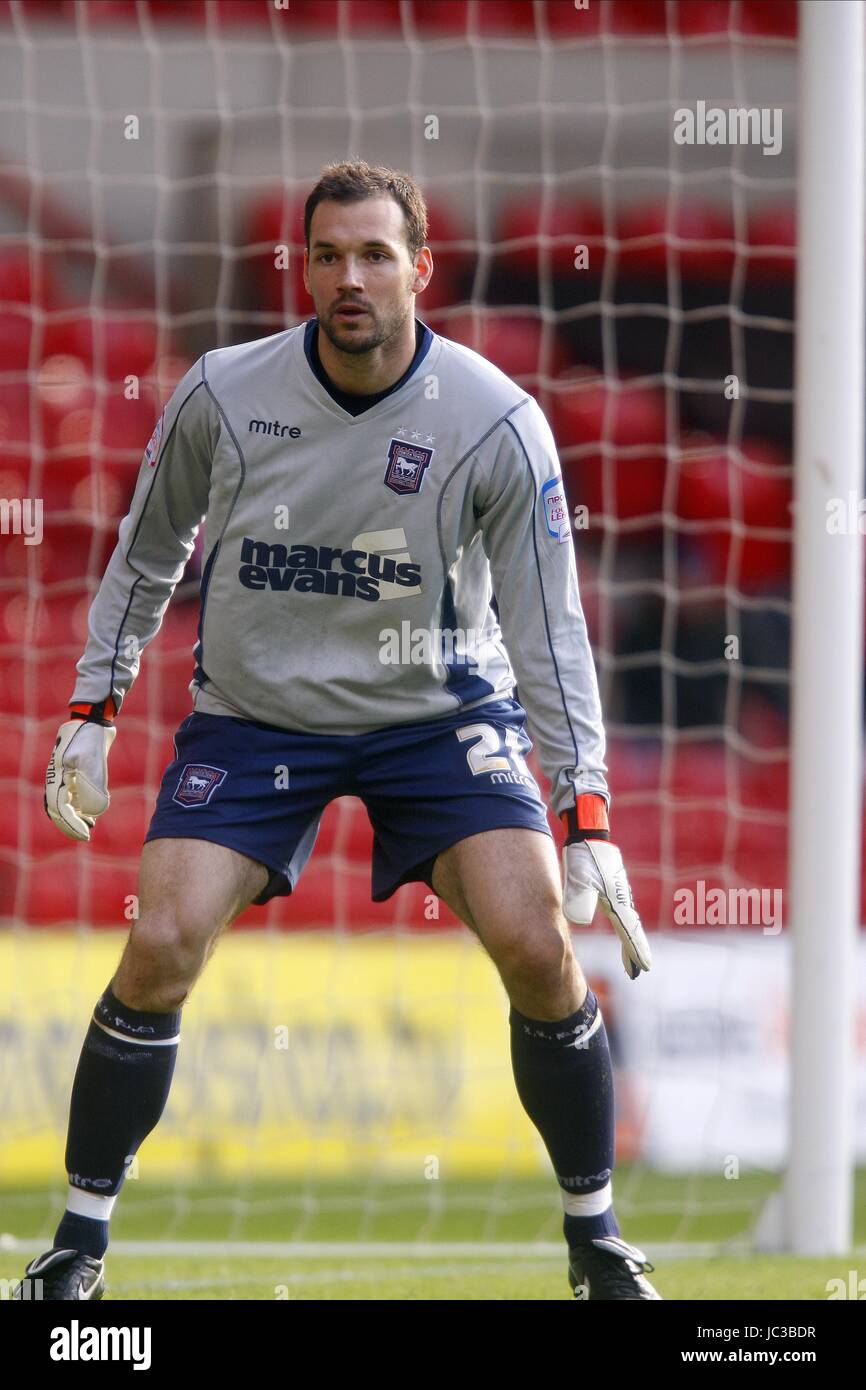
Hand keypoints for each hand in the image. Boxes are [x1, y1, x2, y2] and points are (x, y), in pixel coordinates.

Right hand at [44, 719, 115, 841]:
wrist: (93, 720)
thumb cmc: (90, 737)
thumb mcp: (92, 760)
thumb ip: (92, 786)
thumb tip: (95, 812)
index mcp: (56, 777)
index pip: (60, 809)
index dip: (72, 824)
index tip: (86, 835)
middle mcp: (57, 779)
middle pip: (58, 810)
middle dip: (71, 825)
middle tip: (85, 836)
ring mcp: (64, 776)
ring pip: (64, 804)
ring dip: (75, 817)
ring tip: (89, 827)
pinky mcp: (74, 773)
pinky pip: (72, 795)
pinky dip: (80, 807)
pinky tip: (92, 813)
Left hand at [562, 839, 651, 979]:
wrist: (589, 834)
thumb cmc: (583, 857)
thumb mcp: (578, 879)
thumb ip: (579, 899)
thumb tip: (578, 921)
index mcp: (616, 901)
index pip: (629, 932)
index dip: (635, 951)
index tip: (644, 968)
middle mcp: (622, 899)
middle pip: (632, 929)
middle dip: (636, 950)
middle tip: (638, 969)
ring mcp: (619, 892)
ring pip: (629, 920)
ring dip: (631, 938)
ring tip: (632, 955)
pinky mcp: (613, 886)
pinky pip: (623, 912)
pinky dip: (626, 925)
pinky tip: (623, 925)